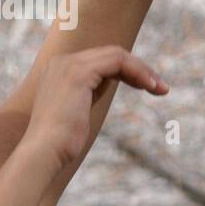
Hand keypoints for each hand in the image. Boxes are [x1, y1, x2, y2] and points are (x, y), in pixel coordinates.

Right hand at [25, 45, 168, 173]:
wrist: (44, 152)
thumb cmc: (59, 143)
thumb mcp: (76, 113)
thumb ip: (87, 95)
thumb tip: (108, 88)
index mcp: (58, 69)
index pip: (100, 60)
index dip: (126, 71)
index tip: (146, 86)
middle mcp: (61, 61)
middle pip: (110, 53)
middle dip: (138, 68)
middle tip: (160, 87)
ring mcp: (69, 64)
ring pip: (116, 55)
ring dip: (142, 70)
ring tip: (160, 88)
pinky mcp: (79, 72)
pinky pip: (117, 61)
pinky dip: (137, 71)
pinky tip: (150, 87)